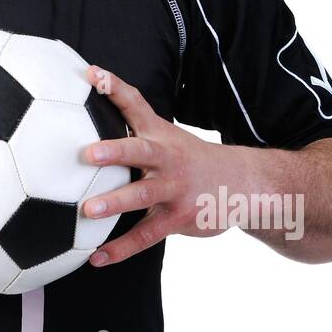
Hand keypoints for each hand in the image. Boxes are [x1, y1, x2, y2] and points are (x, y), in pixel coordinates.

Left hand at [81, 65, 241, 266]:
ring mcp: (175, 189)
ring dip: (115, 202)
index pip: (136, 104)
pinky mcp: (179, 218)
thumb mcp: (167, 136)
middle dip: (115, 151)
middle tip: (87, 153)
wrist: (244, 184)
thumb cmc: (190, 159)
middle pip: (140, 151)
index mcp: (160, 135)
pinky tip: (96, 258)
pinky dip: (121, 248)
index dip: (115, 88)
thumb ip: (134, 124)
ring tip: (88, 211)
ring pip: (143, 196)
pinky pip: (147, 236)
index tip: (92, 73)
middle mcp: (167, 158)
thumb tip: (94, 95)